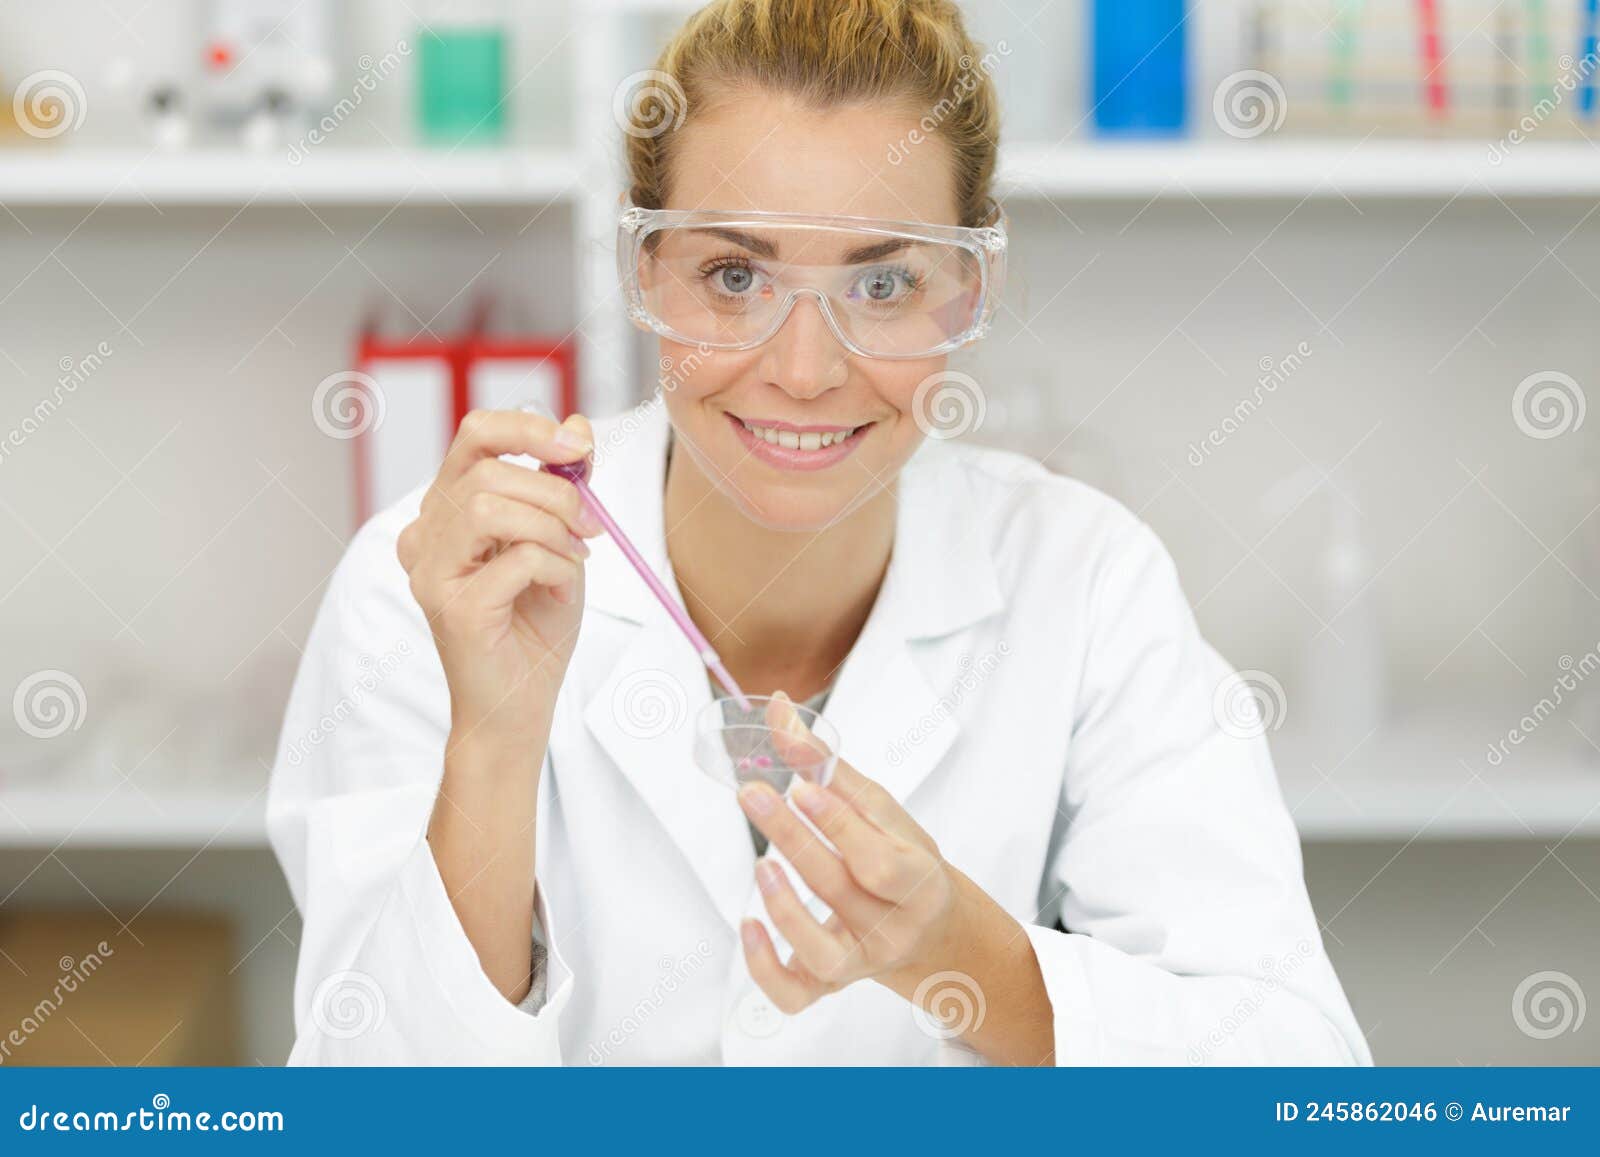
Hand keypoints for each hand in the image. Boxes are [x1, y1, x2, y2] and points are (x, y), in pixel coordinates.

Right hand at [397, 409, 602, 745]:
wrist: (521, 705)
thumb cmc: (535, 625)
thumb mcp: (561, 541)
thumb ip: (565, 485)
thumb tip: (578, 426)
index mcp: (447, 510)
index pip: (475, 435)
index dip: (528, 427)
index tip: (576, 447)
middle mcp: (425, 535)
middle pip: (489, 469)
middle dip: (556, 492)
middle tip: (591, 529)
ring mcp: (432, 572)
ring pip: (491, 506)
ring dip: (552, 530)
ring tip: (573, 562)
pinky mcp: (453, 608)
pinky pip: (515, 558)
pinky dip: (554, 569)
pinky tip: (560, 596)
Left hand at [735, 693, 961, 1014]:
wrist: (931, 931)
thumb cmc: (902, 858)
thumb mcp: (881, 809)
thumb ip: (827, 765)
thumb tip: (777, 709)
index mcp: (918, 879)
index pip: (879, 861)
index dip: (840, 826)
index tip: (803, 787)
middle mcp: (892, 927)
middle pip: (839, 889)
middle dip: (793, 838)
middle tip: (753, 793)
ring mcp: (861, 962)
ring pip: (819, 951)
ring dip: (785, 907)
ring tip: (761, 863)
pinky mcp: (831, 984)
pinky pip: (795, 994)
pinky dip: (765, 968)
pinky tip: (748, 924)